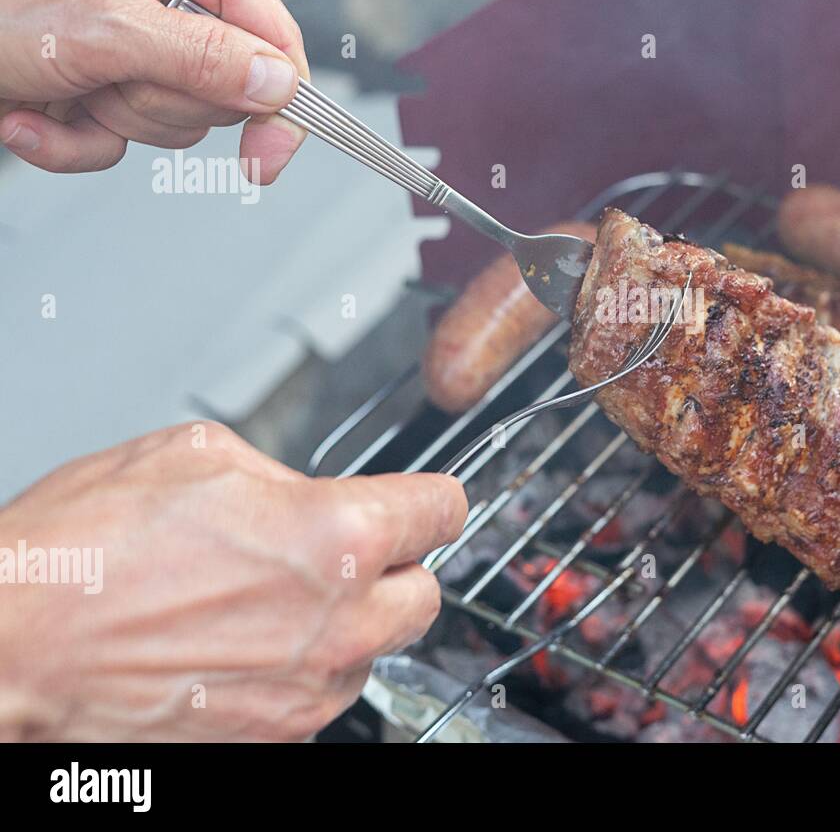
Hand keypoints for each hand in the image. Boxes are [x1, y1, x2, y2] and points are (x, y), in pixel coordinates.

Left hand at [0, 0, 307, 179]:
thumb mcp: (100, 28)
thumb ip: (200, 57)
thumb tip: (280, 83)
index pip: (275, 38)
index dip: (280, 102)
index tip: (267, 156)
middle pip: (226, 90)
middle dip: (158, 103)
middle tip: (103, 78)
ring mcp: (140, 44)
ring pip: (176, 124)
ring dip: (111, 122)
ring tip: (62, 85)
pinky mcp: (109, 84)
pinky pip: (126, 143)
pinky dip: (76, 141)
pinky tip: (36, 110)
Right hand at [0, 423, 465, 740]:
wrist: (10, 651)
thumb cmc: (80, 558)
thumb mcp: (196, 456)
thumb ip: (283, 475)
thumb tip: (311, 493)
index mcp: (336, 536)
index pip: (444, 510)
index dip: (430, 499)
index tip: (422, 501)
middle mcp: (339, 621)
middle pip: (426, 591)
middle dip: (395, 566)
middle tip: (344, 549)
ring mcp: (308, 689)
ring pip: (376, 649)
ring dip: (348, 622)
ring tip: (269, 597)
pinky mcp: (276, 735)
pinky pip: (323, 693)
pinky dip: (302, 667)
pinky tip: (242, 640)